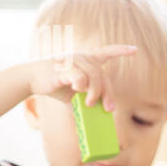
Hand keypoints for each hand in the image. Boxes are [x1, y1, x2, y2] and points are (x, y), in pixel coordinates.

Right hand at [23, 44, 137, 111]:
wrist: (31, 80)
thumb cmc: (56, 85)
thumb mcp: (75, 93)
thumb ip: (88, 97)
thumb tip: (101, 115)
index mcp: (86, 61)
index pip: (107, 52)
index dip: (121, 50)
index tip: (135, 50)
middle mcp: (82, 58)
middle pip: (104, 76)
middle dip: (108, 94)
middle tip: (108, 109)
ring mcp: (73, 61)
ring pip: (94, 77)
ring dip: (96, 93)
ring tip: (90, 104)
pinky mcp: (63, 68)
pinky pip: (80, 77)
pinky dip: (82, 85)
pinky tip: (78, 89)